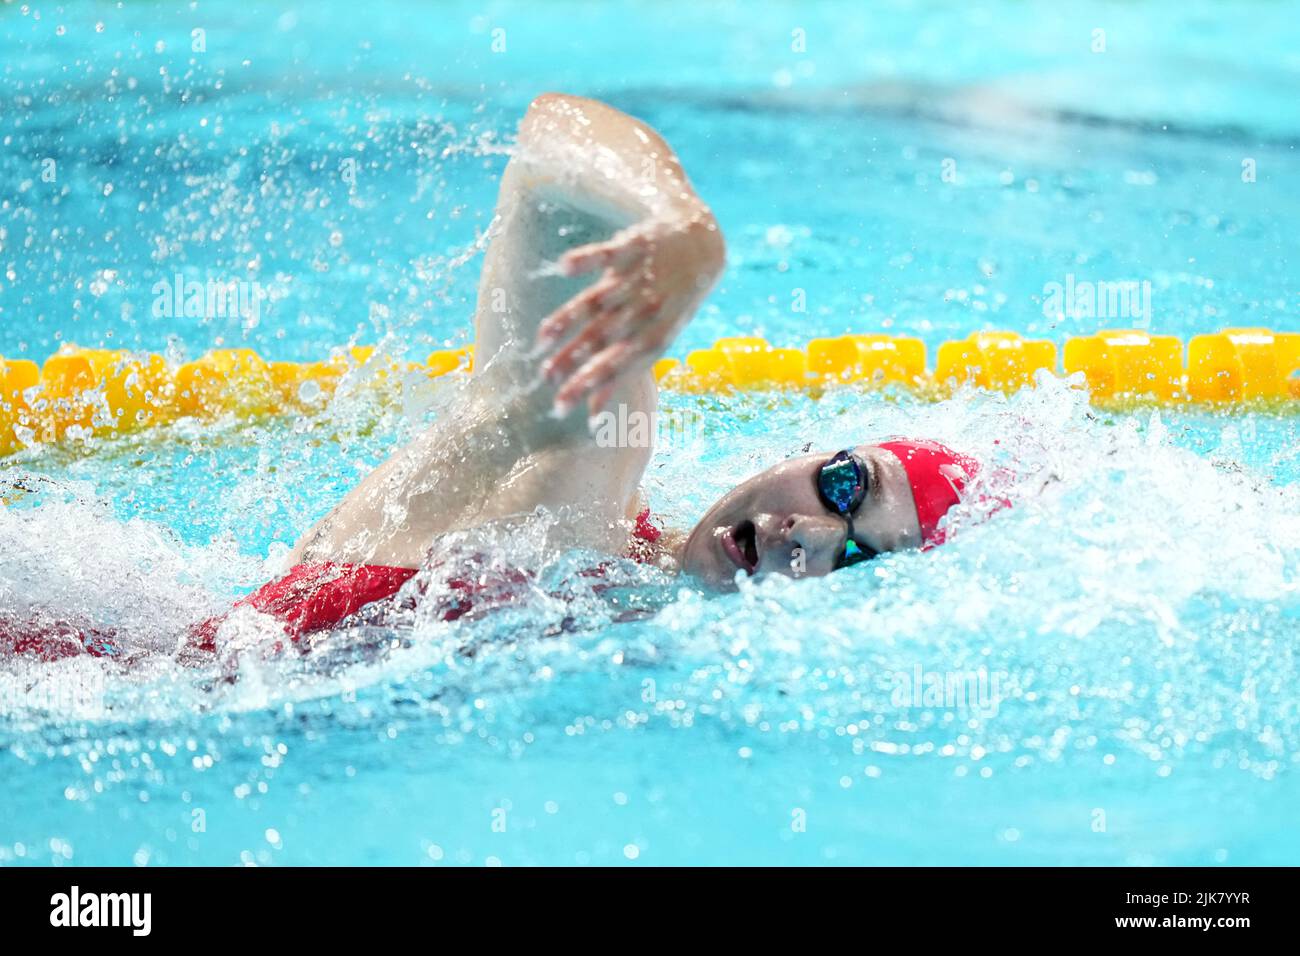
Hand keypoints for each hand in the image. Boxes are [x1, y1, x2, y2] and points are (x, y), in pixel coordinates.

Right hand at [537, 211, 722, 416]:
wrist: (702, 246)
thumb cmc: (671, 304)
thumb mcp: (655, 340)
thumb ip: (620, 374)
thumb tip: (593, 417)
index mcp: (654, 337)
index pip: (616, 366)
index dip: (588, 386)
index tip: (560, 405)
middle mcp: (646, 310)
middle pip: (603, 338)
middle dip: (574, 359)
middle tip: (545, 377)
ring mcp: (640, 278)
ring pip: (599, 301)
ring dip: (570, 318)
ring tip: (543, 338)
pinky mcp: (634, 246)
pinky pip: (609, 254)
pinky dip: (588, 260)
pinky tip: (565, 268)